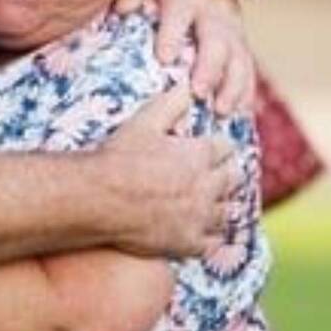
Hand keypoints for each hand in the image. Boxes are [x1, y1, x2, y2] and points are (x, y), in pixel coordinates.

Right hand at [96, 85, 241, 258]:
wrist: (98, 199)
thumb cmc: (119, 157)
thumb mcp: (145, 121)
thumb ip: (172, 102)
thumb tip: (190, 86)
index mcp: (201, 155)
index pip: (226, 148)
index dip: (218, 148)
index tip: (212, 150)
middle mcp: (208, 186)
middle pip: (232, 179)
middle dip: (225, 175)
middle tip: (216, 177)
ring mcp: (200, 217)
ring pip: (226, 212)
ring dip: (220, 207)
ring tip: (211, 206)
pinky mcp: (188, 242)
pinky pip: (212, 243)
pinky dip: (210, 238)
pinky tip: (203, 235)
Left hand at [115, 0, 255, 112]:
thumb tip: (123, 8)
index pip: (179, 14)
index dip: (172, 34)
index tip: (163, 57)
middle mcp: (214, 11)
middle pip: (216, 41)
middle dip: (209, 68)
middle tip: (198, 92)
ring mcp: (231, 26)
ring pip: (238, 57)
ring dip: (232, 85)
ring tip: (221, 110)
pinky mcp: (239, 39)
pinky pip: (247, 65)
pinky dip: (246, 89)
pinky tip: (240, 111)